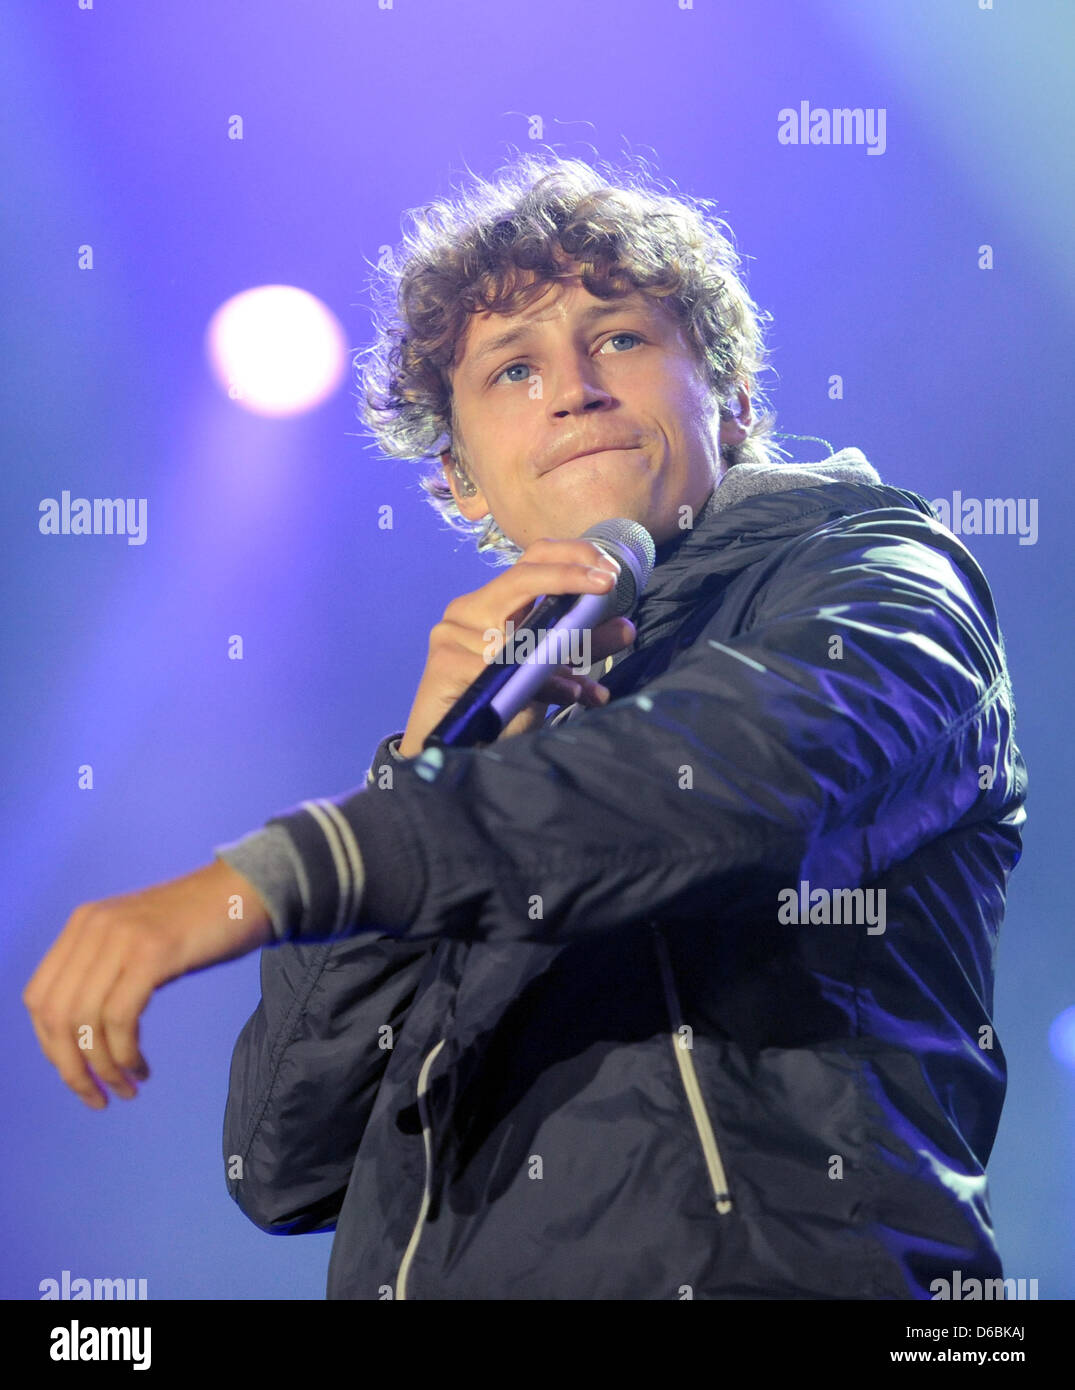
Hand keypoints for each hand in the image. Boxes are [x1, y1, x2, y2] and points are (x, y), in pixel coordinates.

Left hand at [23, 858, 272, 1108]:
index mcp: (83, 924)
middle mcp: (93, 928)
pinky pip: (120, 1018)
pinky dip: (125, 1054)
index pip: (38, 997)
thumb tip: (82, 1033)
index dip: (50, 1044)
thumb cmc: (199, 922)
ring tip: (125, 1088)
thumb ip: (106, 968)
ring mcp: (121, 937)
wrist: (247, 889)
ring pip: (85, 1021)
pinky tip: (141, 1068)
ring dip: (102, 1068)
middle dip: (71, 1067)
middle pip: (55, 1015)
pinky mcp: (152, 953)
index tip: (76, 1072)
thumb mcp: (137, 938)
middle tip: (97, 1096)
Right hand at [398, 537, 635, 757]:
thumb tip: (625, 627)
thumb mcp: (548, 672)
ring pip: (524, 634)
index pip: (533, 559)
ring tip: (587, 686)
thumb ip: (577, 646)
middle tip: (608, 584)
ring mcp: (452, 634)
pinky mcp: (446, 664)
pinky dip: (546, 686)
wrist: (453, 752)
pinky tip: (566, 697)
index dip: (572, 556)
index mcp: (492, 603)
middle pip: (524, 576)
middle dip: (570, 577)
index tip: (611, 573)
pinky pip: (508, 669)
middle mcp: (469, 610)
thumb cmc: (497, 708)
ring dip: (564, 655)